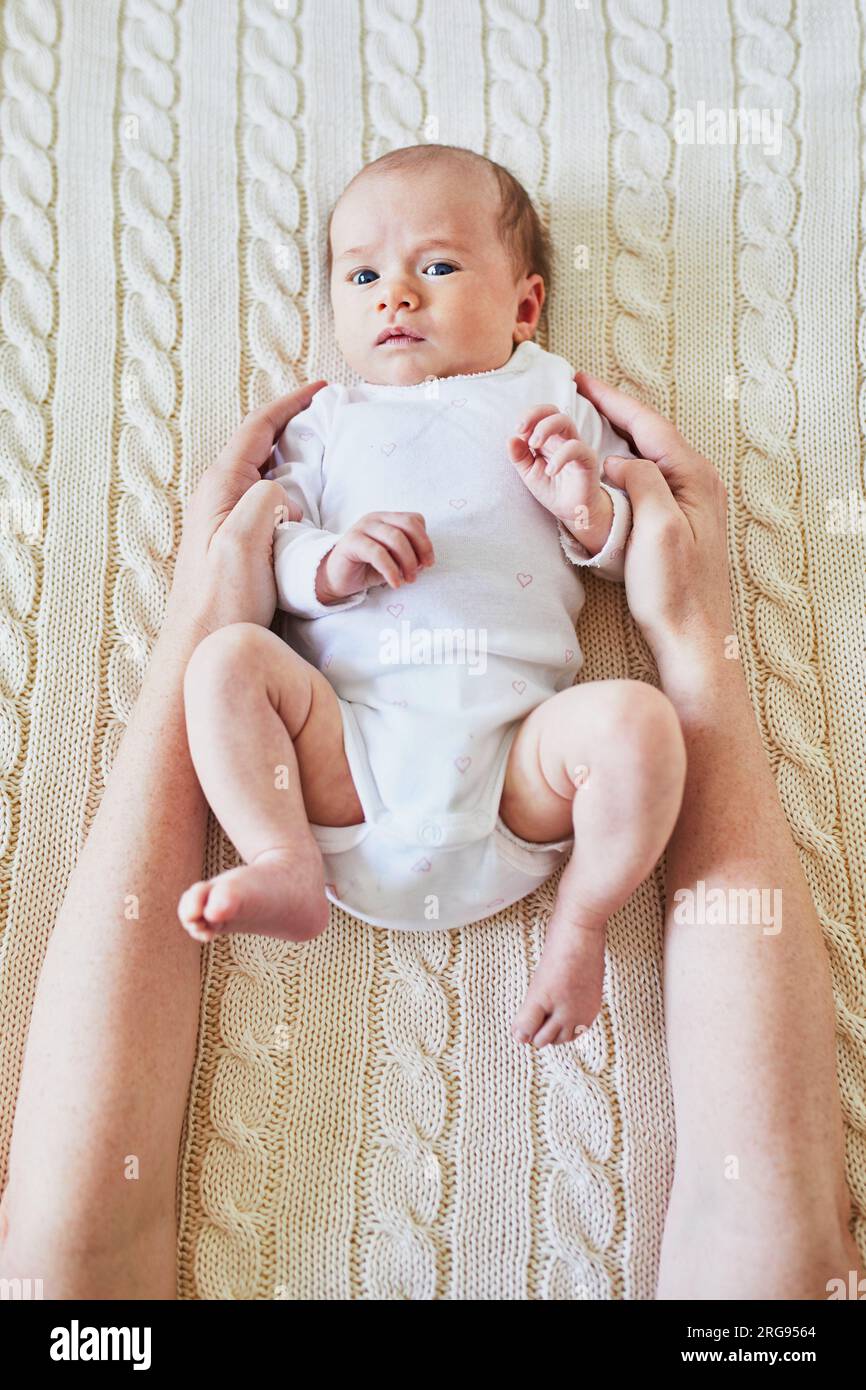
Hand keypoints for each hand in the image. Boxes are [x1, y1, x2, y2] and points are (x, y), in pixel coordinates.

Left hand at [166, 382, 326, 638]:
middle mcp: (218, 494)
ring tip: (318, 445)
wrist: (203, 640)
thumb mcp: (243, 541)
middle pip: (257, 442)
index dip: (291, 404)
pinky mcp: (230, 538)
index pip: (258, 428)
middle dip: (290, 421)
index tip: (322, 390)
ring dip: (288, 451)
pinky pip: (262, 495)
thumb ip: (264, 501)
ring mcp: (222, 516)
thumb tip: (282, 491)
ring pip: (259, 468)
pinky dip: (287, 481)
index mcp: (222, 486)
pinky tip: (303, 496)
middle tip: (323, 413)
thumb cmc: (223, 597)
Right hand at [317, 511, 435, 602]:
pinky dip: (391, 570)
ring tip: (408, 580)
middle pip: (408, 525)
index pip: (415, 520)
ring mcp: (362, 528)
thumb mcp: (394, 562)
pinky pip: (378, 553)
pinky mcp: (351, 542)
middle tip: (419, 572)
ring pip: (395, 538)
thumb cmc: (368, 568)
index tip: (427, 563)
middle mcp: (376, 519)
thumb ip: (410, 557)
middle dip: (420, 550)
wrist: (337, 579)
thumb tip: (424, 562)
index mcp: (388, 519)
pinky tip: (395, 583)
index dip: (425, 541)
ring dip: (407, 562)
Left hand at [507, 403, 612, 554]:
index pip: (539, 415)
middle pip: (553, 411)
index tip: (517, 429)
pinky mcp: (587, 458)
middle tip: (522, 431)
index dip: (527, 416)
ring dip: (545, 428)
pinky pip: (576, 447)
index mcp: (548, 439)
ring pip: (565, 421)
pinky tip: (550, 471)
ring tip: (534, 446)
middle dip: (535, 415)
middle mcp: (562, 438)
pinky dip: (560, 456)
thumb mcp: (529, 474)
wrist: (572, 511)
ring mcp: (576, 446)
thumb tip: (510, 438)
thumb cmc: (552, 489)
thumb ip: (519, 457)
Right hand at [573, 371, 733, 673]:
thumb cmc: (676, 589)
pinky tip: (606, 466)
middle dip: (614, 411)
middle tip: (580, 393)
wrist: (694, 637)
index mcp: (694, 477)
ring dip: (618, 435)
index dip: (612, 400)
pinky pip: (648, 478)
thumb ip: (642, 482)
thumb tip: (617, 461)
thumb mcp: (658, 528)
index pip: (648, 424)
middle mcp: (697, 483)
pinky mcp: (680, 523)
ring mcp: (691, 503)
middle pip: (650, 433)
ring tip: (589, 419)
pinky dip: (623, 464)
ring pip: (649, 455)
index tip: (581, 381)